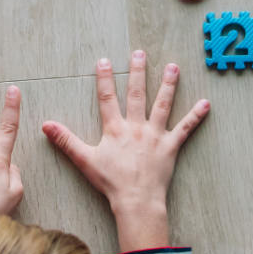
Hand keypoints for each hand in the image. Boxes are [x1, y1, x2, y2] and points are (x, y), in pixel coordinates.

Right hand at [42, 52, 208, 252]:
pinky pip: (185, 128)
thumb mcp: (84, 160)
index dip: (104, 79)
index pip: (107, 98)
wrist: (136, 200)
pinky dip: (196, 116)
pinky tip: (206, 103)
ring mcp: (155, 135)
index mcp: (115, 129)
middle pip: (137, 94)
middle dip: (138, 72)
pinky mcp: (171, 146)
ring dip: (168, 85)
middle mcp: (136, 127)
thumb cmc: (110, 182)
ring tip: (173, 67)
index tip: (104, 60)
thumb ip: (66, 141)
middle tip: (140, 54)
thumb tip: (46, 125)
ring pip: (163, 105)